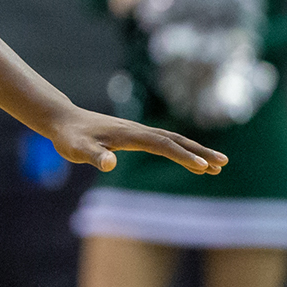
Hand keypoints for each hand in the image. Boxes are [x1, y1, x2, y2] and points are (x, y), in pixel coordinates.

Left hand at [42, 106, 226, 174]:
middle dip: (200, 152)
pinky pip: (163, 142)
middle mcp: (137, 130)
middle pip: (175, 140)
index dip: (182, 156)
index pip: (162, 145)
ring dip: (195, 151)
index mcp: (129, 134)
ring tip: (217, 166)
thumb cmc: (69, 137)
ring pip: (172, 140)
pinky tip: (190, 160)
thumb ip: (93, 156)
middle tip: (223, 164)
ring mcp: (137, 131)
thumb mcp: (77, 149)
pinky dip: (180, 150)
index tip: (202, 166)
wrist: (63, 120)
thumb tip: (109, 163)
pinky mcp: (134, 135)